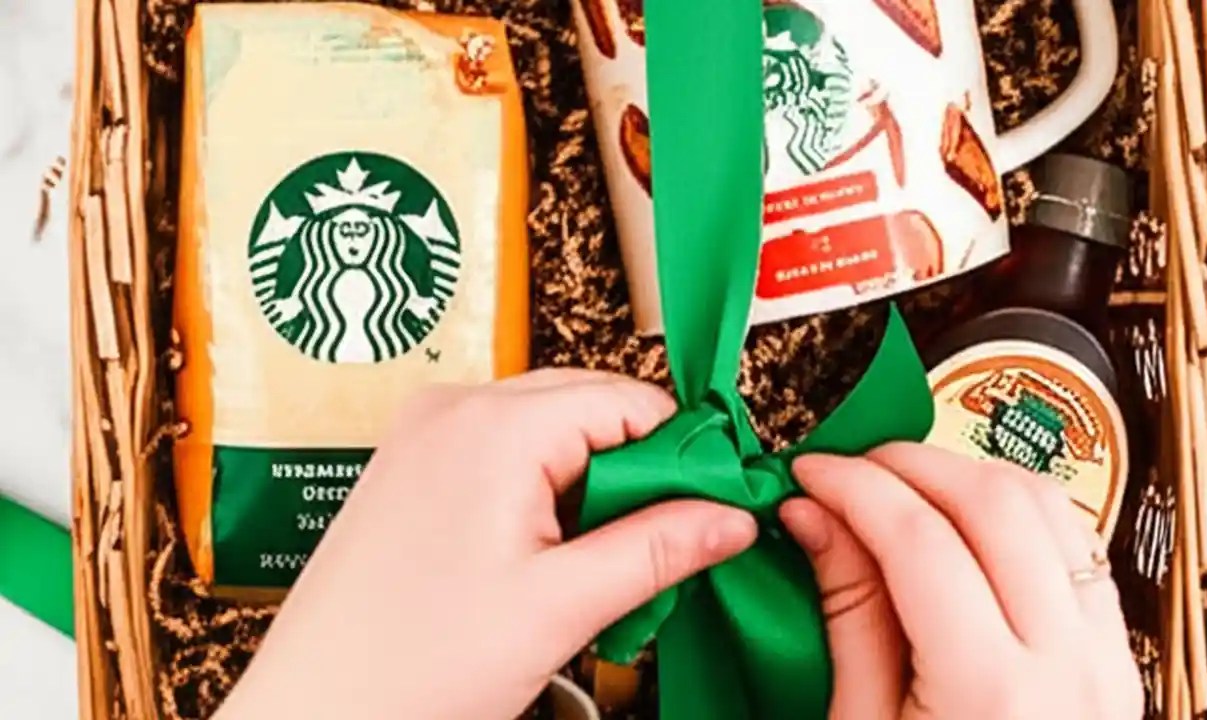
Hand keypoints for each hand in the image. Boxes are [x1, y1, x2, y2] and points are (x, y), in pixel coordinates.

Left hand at [216, 370, 757, 719]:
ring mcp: (426, 434)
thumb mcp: (560, 607)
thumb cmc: (412, 668)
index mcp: (496, 426)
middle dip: (641, 469)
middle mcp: (455, 409)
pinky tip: (554, 553)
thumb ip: (658, 550)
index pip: (629, 400)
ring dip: (593, 484)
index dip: (684, 451)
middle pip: (590, 408)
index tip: (717, 503)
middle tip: (672, 538)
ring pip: (550, 431)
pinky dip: (545, 490)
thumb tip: (730, 518)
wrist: (312, 713)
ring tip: (604, 563)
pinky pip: (505, 452)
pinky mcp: (412, 466)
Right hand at [780, 443, 1141, 719]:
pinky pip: (1073, 543)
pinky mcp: (1114, 655)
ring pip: (1046, 505)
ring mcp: (1104, 657)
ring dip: (965, 475)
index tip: (809, 473)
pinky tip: (962, 522)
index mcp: (989, 693)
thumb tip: (814, 517)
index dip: (854, 487)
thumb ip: (848, 612)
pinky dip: (1013, 511)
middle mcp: (1067, 665)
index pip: (920, 538)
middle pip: (993, 502)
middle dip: (910, 463)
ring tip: (901, 487)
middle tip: (850, 469)